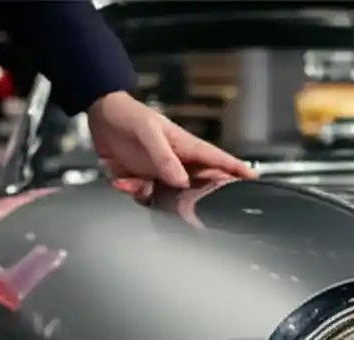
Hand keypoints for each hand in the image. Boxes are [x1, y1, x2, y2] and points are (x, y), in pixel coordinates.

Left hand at [86, 91, 256, 188]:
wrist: (99, 116)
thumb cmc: (129, 115)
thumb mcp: (148, 132)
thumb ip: (164, 157)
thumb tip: (181, 182)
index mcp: (186, 148)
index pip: (218, 160)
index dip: (237, 172)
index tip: (254, 182)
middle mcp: (177, 164)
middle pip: (200, 187)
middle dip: (197, 200)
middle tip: (191, 209)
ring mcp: (160, 175)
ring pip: (171, 199)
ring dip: (156, 199)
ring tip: (137, 184)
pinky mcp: (142, 182)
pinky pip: (144, 198)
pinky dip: (132, 193)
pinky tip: (121, 180)